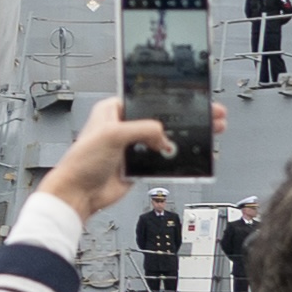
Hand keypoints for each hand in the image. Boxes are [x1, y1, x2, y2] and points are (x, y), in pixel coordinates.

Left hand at [38, 95, 221, 218]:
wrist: (79, 193)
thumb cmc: (82, 161)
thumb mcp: (112, 136)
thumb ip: (141, 130)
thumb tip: (163, 134)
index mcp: (114, 111)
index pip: (147, 100)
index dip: (170, 99)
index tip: (192, 99)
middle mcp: (124, 126)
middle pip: (162, 118)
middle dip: (188, 117)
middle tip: (212, 115)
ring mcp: (133, 146)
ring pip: (166, 138)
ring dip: (187, 137)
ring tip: (211, 132)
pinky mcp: (139, 165)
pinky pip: (163, 158)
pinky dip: (178, 157)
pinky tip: (195, 154)